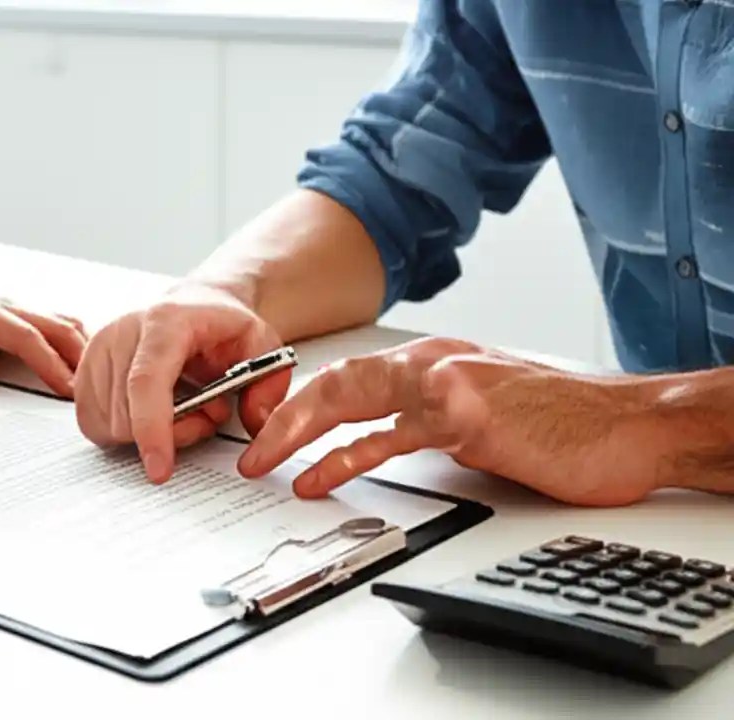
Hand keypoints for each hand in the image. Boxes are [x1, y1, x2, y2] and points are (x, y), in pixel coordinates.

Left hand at [0, 268, 86, 396]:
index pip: (27, 338)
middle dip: (81, 357)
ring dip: (81, 346)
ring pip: (59, 319)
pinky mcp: (11, 308)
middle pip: (56, 325)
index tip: (69, 391)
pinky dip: (71, 338)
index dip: (52, 365)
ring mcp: (10, 303)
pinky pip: (51, 319)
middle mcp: (3, 303)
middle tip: (95, 392)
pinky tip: (79, 358)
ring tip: (96, 379)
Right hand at [74, 282, 290, 482]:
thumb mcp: (264, 346)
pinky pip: (94, 423)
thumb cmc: (221, 325)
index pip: (146, 381)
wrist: (195, 304)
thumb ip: (268, 386)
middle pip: (128, 414)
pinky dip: (124, 431)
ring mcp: (97, 349)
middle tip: (206, 415)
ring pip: (110, 424)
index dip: (152, 429)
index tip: (160, 470)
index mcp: (165, 322)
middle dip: (171, 434)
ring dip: (149, 433)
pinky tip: (152, 412)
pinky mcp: (84, 368)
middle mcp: (122, 331)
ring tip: (181, 408)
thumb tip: (255, 424)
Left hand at [237, 337, 657, 505]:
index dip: (305, 401)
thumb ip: (434, 423)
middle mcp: (434, 363)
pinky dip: (343, 458)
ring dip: (295, 431)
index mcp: (436, 359)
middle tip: (249, 446)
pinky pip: (388, 437)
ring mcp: (447, 386)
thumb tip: (393, 447)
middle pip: (336, 380)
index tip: (274, 429)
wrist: (629, 425)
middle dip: (282, 414)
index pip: (352, 373)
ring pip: (348, 398)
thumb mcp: (484, 413)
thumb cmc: (563, 423)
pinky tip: (316, 476)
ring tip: (264, 460)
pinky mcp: (465, 418)